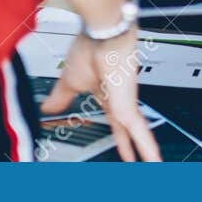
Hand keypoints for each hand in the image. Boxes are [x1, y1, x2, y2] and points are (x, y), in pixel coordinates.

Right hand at [40, 30, 160, 161]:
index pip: (113, 121)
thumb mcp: (68, 81)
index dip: (117, 135)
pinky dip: (148, 147)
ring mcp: (126, 103)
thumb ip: (60, 98)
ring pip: (139, 133)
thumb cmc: (89, 48)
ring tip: (155, 166)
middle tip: (137, 160)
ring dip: (146, 151)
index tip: (122, 146)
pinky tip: (154, 160)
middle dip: (131, 145)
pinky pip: (141, 132)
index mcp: (105, 94)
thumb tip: (46, 108)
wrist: (101, 35)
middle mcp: (119, 99)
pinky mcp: (128, 106)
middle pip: (128, 129)